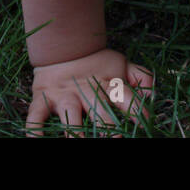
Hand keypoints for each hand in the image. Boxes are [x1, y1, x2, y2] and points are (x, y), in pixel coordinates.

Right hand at [26, 48, 152, 136]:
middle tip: (114, 139)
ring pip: (69, 114)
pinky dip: (35, 129)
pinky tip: (37, 140)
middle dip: (107, 127)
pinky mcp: (42, 100)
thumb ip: (141, 77)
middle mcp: (87, 91)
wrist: (62, 48)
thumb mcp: (121, 65)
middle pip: (99, 111)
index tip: (145, 124)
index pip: (127, 98)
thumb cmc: (96, 64)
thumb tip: (154, 93)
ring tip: (79, 141)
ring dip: (74, 130)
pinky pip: (36, 116)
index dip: (138, 111)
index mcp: (109, 84)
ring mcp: (64, 96)